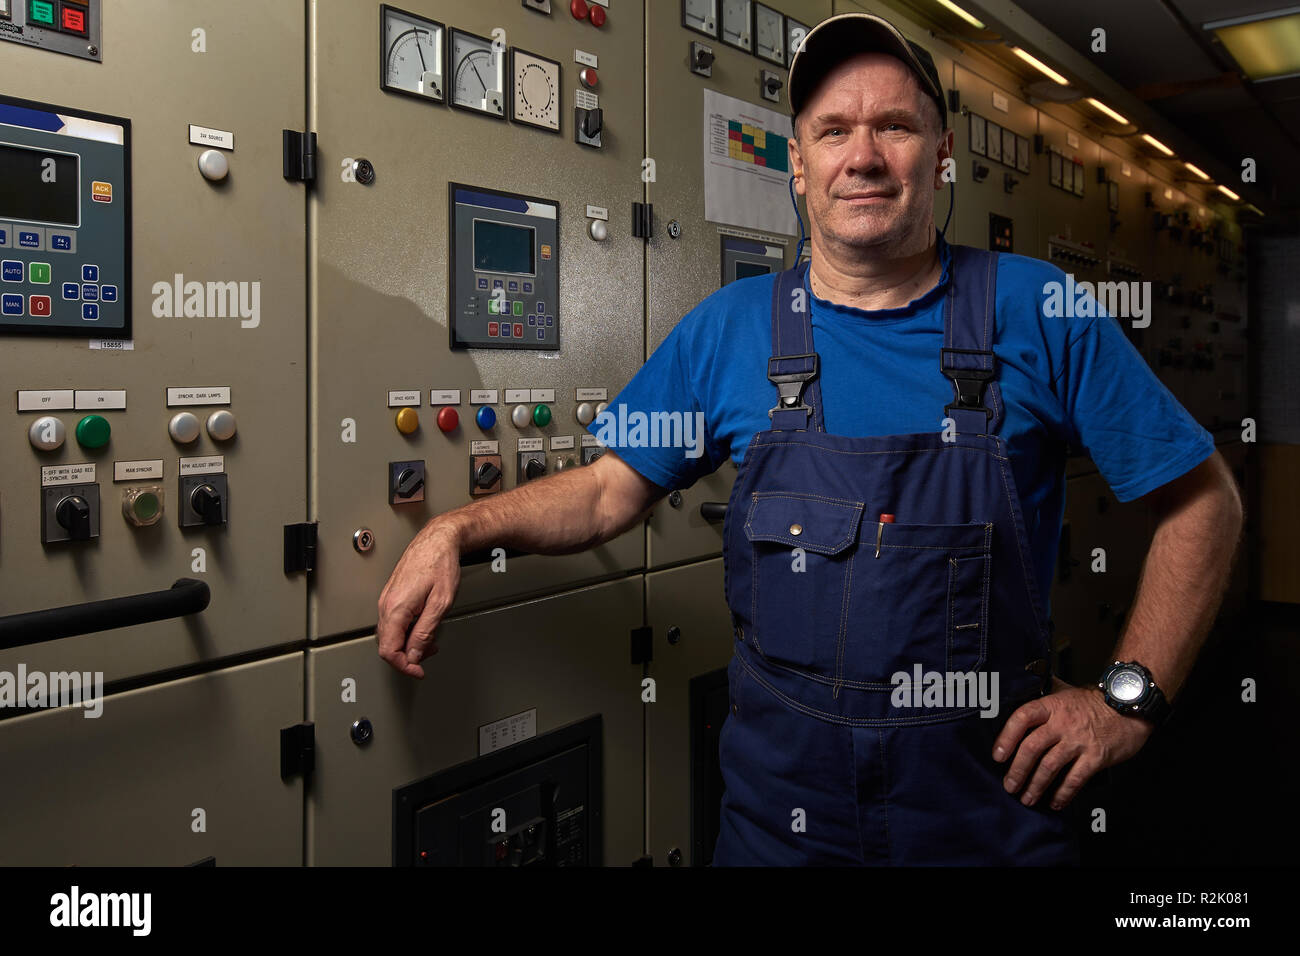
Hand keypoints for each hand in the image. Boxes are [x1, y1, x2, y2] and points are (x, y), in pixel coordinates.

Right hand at [376, 519, 462, 677]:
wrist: (439, 539)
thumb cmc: (441, 563)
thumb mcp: (441, 603)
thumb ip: (425, 632)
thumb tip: (415, 654)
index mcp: (396, 608)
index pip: (389, 651)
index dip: (404, 666)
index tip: (419, 671)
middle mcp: (386, 604)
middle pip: (387, 645)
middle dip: (407, 657)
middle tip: (428, 656)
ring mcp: (387, 599)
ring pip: (390, 634)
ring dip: (408, 644)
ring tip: (430, 642)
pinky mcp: (392, 595)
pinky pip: (393, 622)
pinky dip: (407, 631)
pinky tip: (423, 628)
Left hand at [992, 676, 1153, 809]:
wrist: (1128, 706)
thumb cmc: (1094, 702)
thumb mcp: (1065, 691)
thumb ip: (1043, 697)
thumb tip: (1019, 698)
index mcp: (1051, 706)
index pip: (1021, 718)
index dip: (1006, 737)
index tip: (998, 755)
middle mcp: (1062, 723)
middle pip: (1032, 747)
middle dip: (1017, 770)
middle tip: (1009, 785)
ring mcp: (1079, 740)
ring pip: (1050, 766)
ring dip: (1036, 785)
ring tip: (1027, 798)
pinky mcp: (1096, 757)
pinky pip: (1075, 779)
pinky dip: (1063, 793)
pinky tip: (1056, 802)